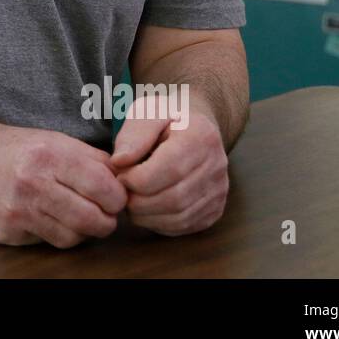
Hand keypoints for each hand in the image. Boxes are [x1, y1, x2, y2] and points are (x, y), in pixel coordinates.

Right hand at [0, 120, 127, 248]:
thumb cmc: (13, 148)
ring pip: (73, 237)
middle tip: (103, 213)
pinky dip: (55, 233)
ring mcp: (18, 211)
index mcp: (50, 155)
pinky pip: (48, 242)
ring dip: (81, 230)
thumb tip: (126, 182)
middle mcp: (33, 184)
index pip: (105, 187)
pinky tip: (47, 217)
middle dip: (106, 220)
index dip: (117, 197)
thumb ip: (92, 160)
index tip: (115, 197)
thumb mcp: (53, 140)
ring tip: (75, 214)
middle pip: (94, 219)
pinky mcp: (6, 232)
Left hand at [109, 98, 228, 235]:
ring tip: (130, 200)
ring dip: (146, 215)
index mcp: (201, 136)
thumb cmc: (166, 118)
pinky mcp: (215, 208)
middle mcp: (217, 165)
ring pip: (179, 217)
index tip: (119, 175)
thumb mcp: (146, 112)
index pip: (169, 169)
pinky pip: (185, 225)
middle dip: (139, 201)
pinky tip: (146, 210)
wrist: (195, 127)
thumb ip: (133, 135)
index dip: (137, 179)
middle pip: (174, 198)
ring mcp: (219, 189)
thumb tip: (119, 162)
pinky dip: (159, 223)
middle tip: (121, 192)